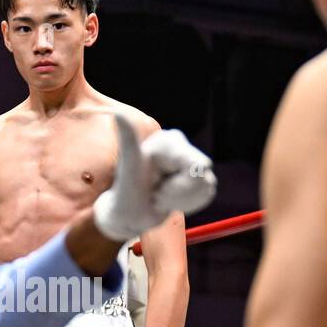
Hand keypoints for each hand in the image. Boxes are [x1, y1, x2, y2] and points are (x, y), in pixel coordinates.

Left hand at [93, 117, 215, 242]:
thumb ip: (128, 141)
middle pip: (202, 178)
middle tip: (156, 194)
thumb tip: (118, 112)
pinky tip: (171, 200)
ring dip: (183, 201)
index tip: (164, 187)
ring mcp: (190, 160)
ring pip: (207, 187)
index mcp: (168, 141)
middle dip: (179, 195)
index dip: (183, 184)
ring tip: (161, 196)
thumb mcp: (129, 168)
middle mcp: (181, 146)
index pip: (196, 166)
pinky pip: (207, 193)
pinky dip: (189, 203)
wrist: (129, 215)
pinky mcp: (196, 175)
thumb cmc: (126, 193)